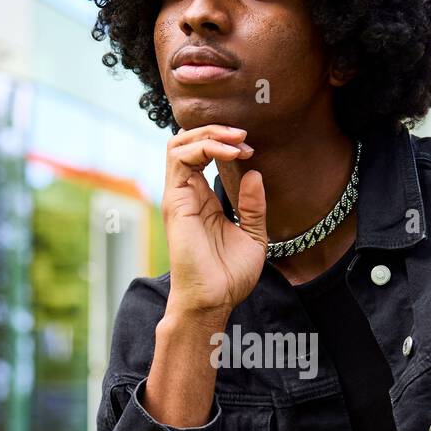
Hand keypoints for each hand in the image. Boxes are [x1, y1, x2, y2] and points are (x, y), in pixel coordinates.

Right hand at [163, 124, 267, 316]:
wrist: (213, 299)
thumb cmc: (229, 276)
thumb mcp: (253, 235)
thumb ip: (253, 206)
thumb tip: (255, 174)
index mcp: (203, 201)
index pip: (202, 155)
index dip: (225, 143)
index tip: (251, 150)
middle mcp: (187, 194)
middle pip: (188, 142)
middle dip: (216, 130)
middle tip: (244, 136)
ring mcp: (178, 196)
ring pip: (179, 143)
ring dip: (209, 134)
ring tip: (236, 141)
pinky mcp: (175, 200)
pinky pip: (179, 158)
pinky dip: (205, 146)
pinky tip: (230, 153)